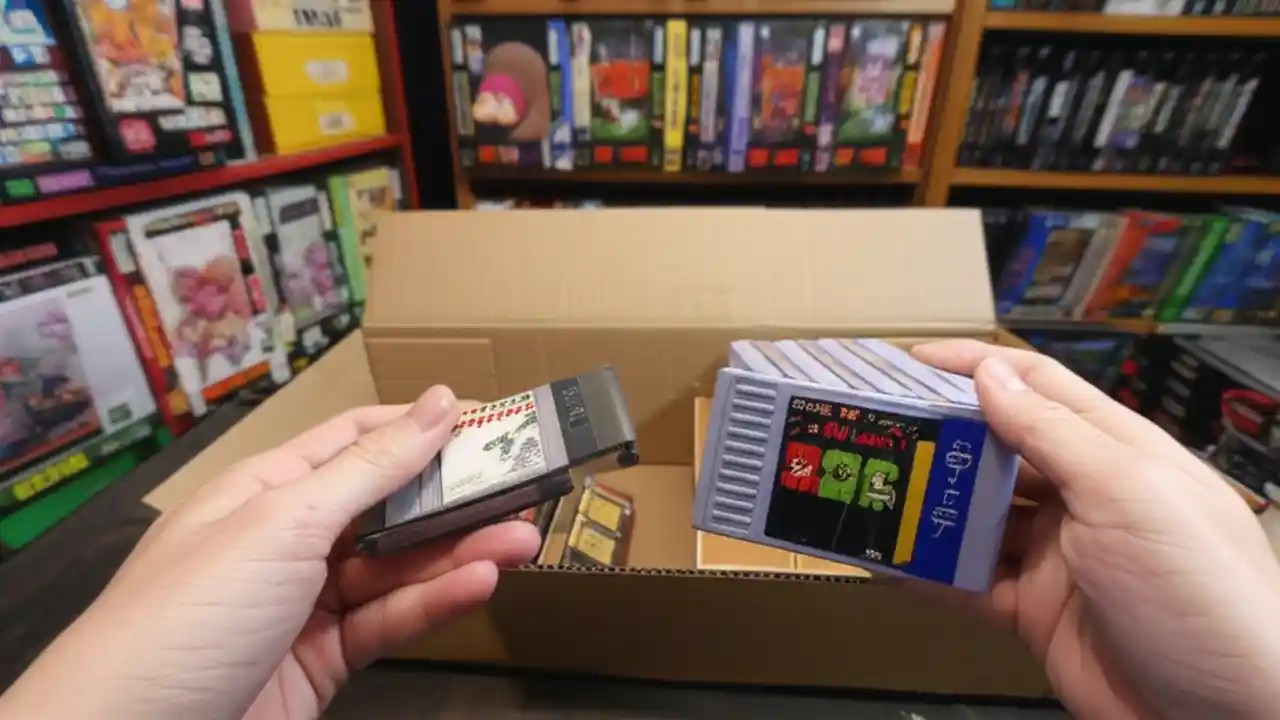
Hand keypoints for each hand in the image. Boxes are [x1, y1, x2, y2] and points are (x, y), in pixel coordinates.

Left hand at [0, 386, 541, 719]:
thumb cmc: (189, 614)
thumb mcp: (285, 522)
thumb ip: (371, 467)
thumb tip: (439, 401)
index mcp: (266, 488)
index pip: (360, 441)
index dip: (426, 428)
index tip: (495, 423)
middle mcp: (287, 540)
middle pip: (389, 507)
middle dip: (457, 498)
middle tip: (526, 488)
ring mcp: (305, 605)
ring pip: (398, 569)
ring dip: (459, 554)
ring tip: (522, 541)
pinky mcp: (321, 663)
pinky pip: (388, 623)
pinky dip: (432, 605)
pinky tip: (477, 586)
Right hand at [913, 340, 1279, 719]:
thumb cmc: (1209, 600)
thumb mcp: (1129, 496)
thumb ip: (1055, 433)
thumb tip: (991, 375)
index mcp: (1116, 452)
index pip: (1036, 387)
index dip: (976, 366)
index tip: (914, 360)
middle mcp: (1084, 497)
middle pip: (996, 451)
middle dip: (938, 438)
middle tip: (878, 431)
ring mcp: (1059, 557)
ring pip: (975, 518)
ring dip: (928, 508)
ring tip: (875, 494)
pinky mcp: (1038, 612)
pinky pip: (968, 584)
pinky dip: (928, 573)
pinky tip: (891, 561)